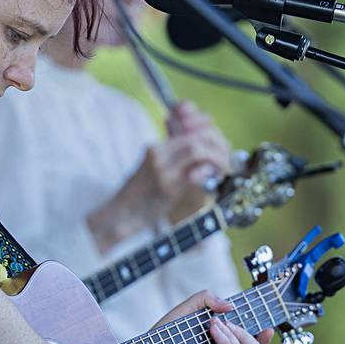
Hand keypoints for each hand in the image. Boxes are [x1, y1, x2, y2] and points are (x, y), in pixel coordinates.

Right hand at [87, 107, 235, 250]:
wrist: (121, 214)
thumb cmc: (138, 195)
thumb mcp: (151, 169)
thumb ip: (171, 157)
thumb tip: (196, 148)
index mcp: (154, 148)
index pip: (186, 129)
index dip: (207, 131)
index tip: (219, 141)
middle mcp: (157, 154)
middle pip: (194, 137)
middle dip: (215, 145)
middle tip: (224, 158)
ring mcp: (162, 170)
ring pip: (196, 149)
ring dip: (215, 157)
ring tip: (221, 168)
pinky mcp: (167, 187)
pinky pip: (194, 172)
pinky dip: (208, 172)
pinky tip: (213, 178)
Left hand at [156, 291, 270, 343]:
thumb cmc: (165, 333)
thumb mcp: (185, 308)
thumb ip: (206, 299)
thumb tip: (230, 305)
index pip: (250, 343)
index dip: (263, 337)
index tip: (268, 327)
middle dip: (246, 333)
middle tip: (228, 322)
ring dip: (231, 335)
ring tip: (213, 325)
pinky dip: (225, 343)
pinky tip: (213, 331)